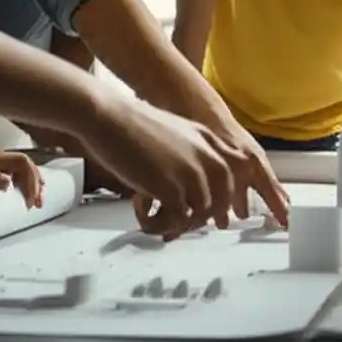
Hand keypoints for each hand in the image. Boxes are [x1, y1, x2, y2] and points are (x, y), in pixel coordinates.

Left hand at [0, 149, 43, 207]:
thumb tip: (9, 183)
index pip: (23, 163)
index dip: (32, 181)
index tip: (30, 202)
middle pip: (25, 166)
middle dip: (37, 183)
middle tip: (40, 203)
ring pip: (18, 170)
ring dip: (29, 184)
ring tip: (35, 199)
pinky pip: (7, 175)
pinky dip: (17, 184)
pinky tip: (14, 194)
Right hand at [78, 96, 287, 237]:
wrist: (109, 117)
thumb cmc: (132, 124)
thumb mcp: (175, 132)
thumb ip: (190, 152)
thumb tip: (188, 184)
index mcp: (209, 141)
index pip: (231, 176)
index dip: (223, 200)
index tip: (214, 217)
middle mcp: (207, 157)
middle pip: (221, 201)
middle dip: (200, 218)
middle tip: (174, 224)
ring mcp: (192, 174)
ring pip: (199, 215)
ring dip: (175, 222)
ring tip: (149, 215)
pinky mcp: (172, 189)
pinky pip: (177, 222)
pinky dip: (158, 224)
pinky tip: (140, 211)